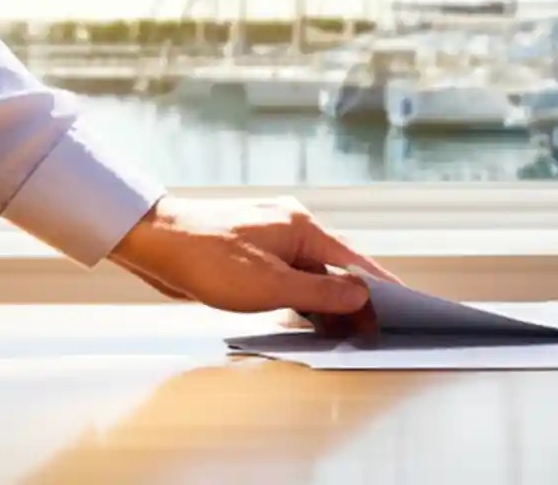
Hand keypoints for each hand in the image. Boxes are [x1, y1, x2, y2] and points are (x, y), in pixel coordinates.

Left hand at [109, 195, 399, 332]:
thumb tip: (360, 295)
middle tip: (371, 329)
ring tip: (343, 330)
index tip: (405, 302)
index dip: (381, 284)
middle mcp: (292, 228)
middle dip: (353, 299)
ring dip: (325, 299)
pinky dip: (301, 294)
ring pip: (310, 272)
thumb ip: (320, 293)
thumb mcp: (270, 285)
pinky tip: (306, 315)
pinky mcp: (252, 250)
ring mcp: (271, 238)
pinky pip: (288, 274)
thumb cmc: (206, 257)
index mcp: (303, 228)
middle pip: (335, 267)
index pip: (355, 260)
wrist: (152, 240)